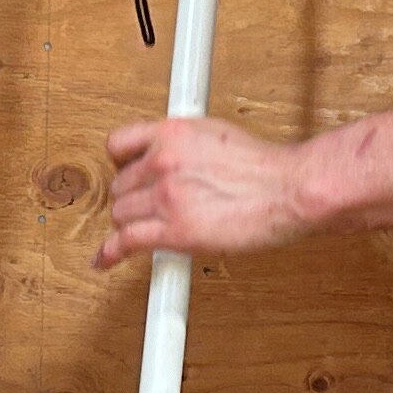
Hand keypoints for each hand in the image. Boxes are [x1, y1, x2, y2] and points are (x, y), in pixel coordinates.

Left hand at [95, 116, 314, 267]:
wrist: (288, 189)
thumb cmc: (265, 169)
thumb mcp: (216, 136)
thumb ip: (186, 147)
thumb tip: (175, 160)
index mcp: (173, 133)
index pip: (119, 144)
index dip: (121, 164)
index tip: (125, 173)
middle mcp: (163, 160)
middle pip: (120, 185)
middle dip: (132, 198)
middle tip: (147, 207)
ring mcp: (166, 196)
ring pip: (121, 214)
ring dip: (131, 224)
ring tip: (148, 230)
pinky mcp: (175, 230)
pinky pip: (127, 242)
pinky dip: (110, 253)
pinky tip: (105, 259)